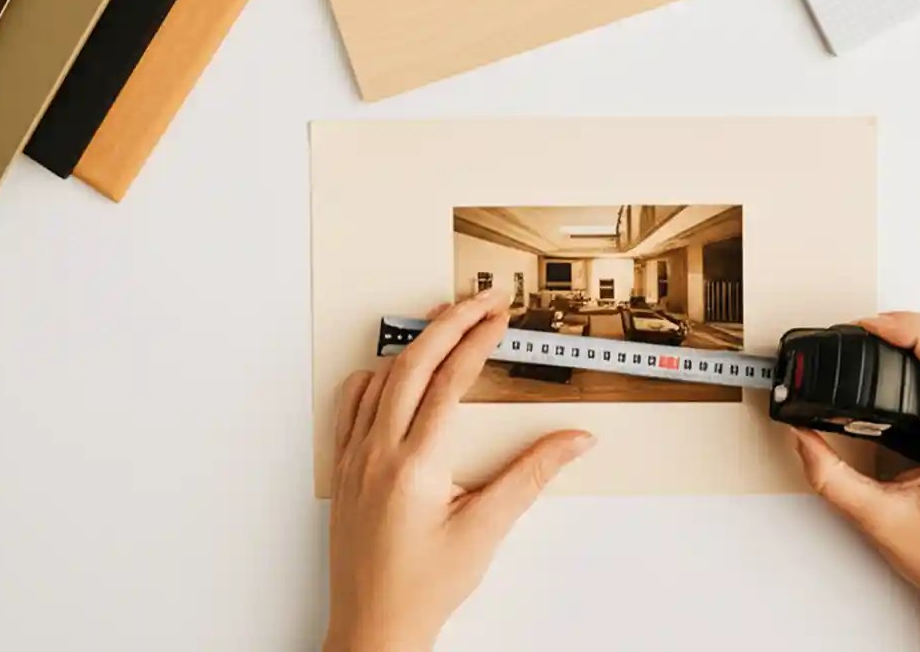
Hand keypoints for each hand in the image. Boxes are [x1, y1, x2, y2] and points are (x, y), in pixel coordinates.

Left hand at [323, 290, 595, 651]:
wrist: (374, 627)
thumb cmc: (424, 587)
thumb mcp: (487, 531)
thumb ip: (531, 476)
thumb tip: (574, 441)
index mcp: (415, 466)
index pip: (450, 382)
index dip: (478, 342)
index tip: (499, 318)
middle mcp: (378, 453)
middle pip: (412, 363)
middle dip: (449, 322)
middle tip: (480, 301)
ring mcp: (355, 459)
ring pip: (379, 378)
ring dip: (414, 344)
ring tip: (444, 322)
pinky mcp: (345, 470)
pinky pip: (352, 405)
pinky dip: (375, 376)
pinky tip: (391, 371)